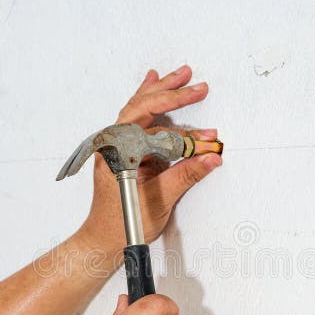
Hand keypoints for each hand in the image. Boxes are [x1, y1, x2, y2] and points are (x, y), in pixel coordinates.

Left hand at [76, 65, 221, 259]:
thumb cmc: (122, 223)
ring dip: (162, 92)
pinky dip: (150, 103)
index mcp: (120, 152)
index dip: (187, 133)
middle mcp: (115, 143)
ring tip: (180, 76)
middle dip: (173, 94)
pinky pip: (137, 118)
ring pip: (140, 109)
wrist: (103, 238)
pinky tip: (152, 84)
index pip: (156, 128)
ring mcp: (119, 144)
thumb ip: (186, 175)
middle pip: (145, 107)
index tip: (208, 135)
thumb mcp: (160, 199)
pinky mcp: (125, 149)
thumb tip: (210, 158)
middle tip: (196, 84)